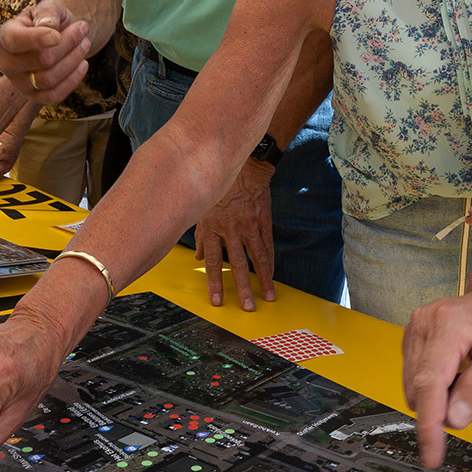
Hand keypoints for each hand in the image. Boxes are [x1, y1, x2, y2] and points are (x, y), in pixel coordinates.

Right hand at [0, 4, 89, 103]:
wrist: (55, 37)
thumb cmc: (49, 20)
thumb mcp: (49, 7)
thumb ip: (47, 12)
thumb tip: (47, 25)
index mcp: (5, 36)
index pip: (15, 41)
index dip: (37, 39)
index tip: (57, 35)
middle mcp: (7, 62)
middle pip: (41, 60)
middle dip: (67, 43)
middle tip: (82, 28)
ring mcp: (19, 82)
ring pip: (49, 79)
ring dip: (73, 60)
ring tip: (85, 43)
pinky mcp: (34, 96)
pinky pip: (54, 95)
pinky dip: (73, 80)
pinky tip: (83, 63)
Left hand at [195, 160, 274, 309]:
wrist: (244, 165)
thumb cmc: (219, 187)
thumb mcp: (204, 208)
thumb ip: (201, 235)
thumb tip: (199, 256)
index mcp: (213, 227)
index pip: (214, 262)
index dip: (215, 283)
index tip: (217, 301)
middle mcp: (231, 228)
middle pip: (238, 265)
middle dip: (243, 288)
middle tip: (248, 307)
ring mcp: (249, 224)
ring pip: (257, 257)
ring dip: (263, 279)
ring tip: (268, 296)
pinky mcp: (263, 220)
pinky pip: (268, 244)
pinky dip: (270, 261)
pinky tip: (272, 274)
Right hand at [401, 279, 471, 468]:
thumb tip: (454, 419)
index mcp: (447, 324)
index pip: (430, 383)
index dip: (429, 423)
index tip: (432, 453)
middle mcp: (422, 325)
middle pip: (420, 389)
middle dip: (446, 408)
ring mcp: (413, 332)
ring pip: (416, 389)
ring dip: (443, 399)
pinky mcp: (412, 343)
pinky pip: (418, 381)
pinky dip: (439, 390)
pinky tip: (460, 377)